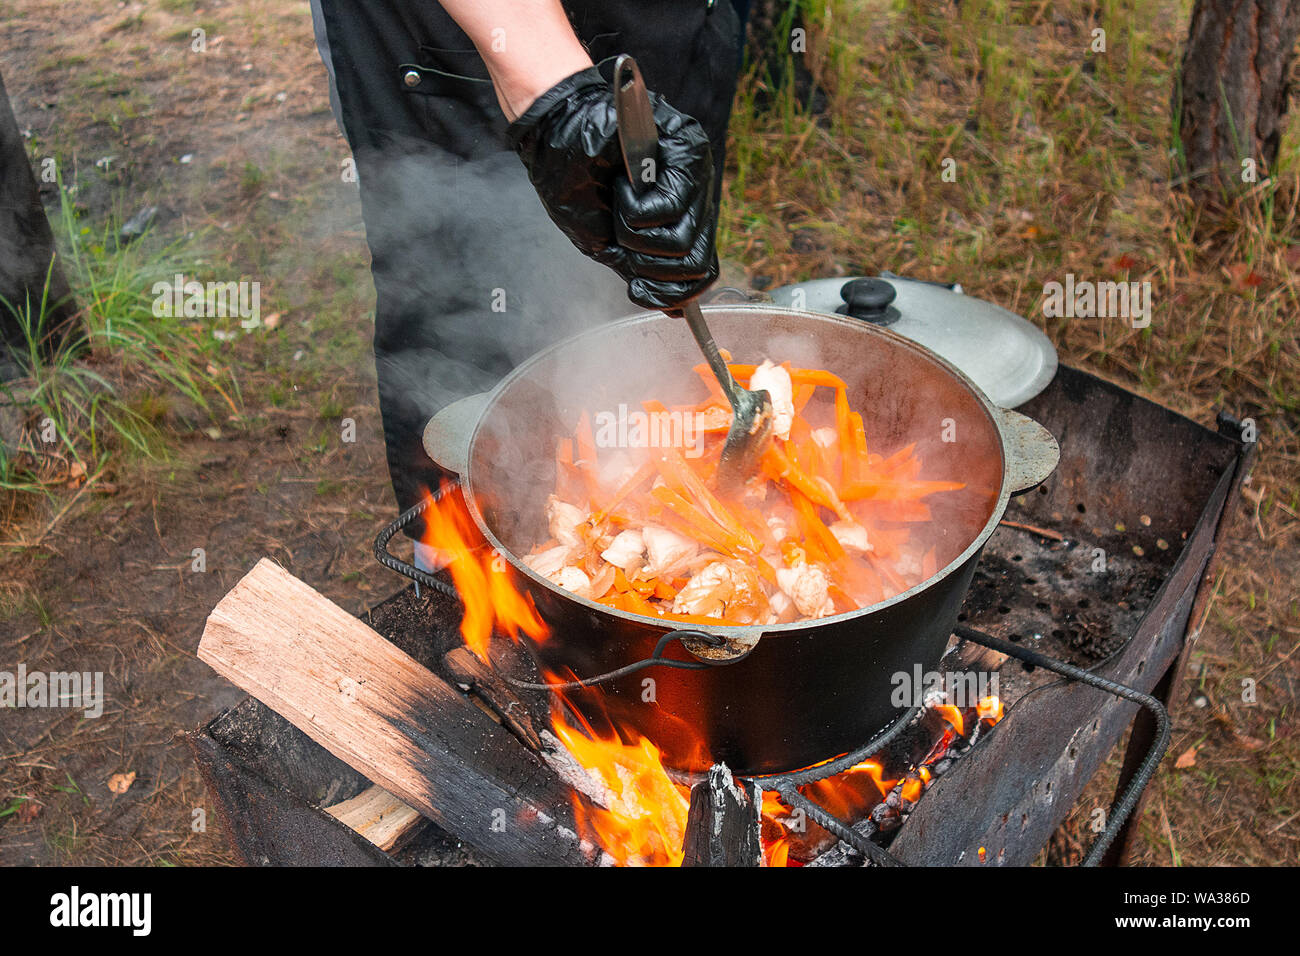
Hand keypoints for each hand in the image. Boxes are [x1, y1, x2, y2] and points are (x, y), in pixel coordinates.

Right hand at [507, 66, 718, 309]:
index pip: (701, 269)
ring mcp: (697, 174)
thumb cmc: (576, 182)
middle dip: (651, 268)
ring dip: (637, 236)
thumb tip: (675, 309)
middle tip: (622, 240)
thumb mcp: (608, 243)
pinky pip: (671, 208)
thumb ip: (642, 271)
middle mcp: (697, 197)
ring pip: (684, 242)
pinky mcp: (688, 151)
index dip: (673, 294)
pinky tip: (621, 185)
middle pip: (698, 264)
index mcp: (682, 218)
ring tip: (618, 204)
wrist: (554, 135)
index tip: (638, 290)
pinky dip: (634, 209)